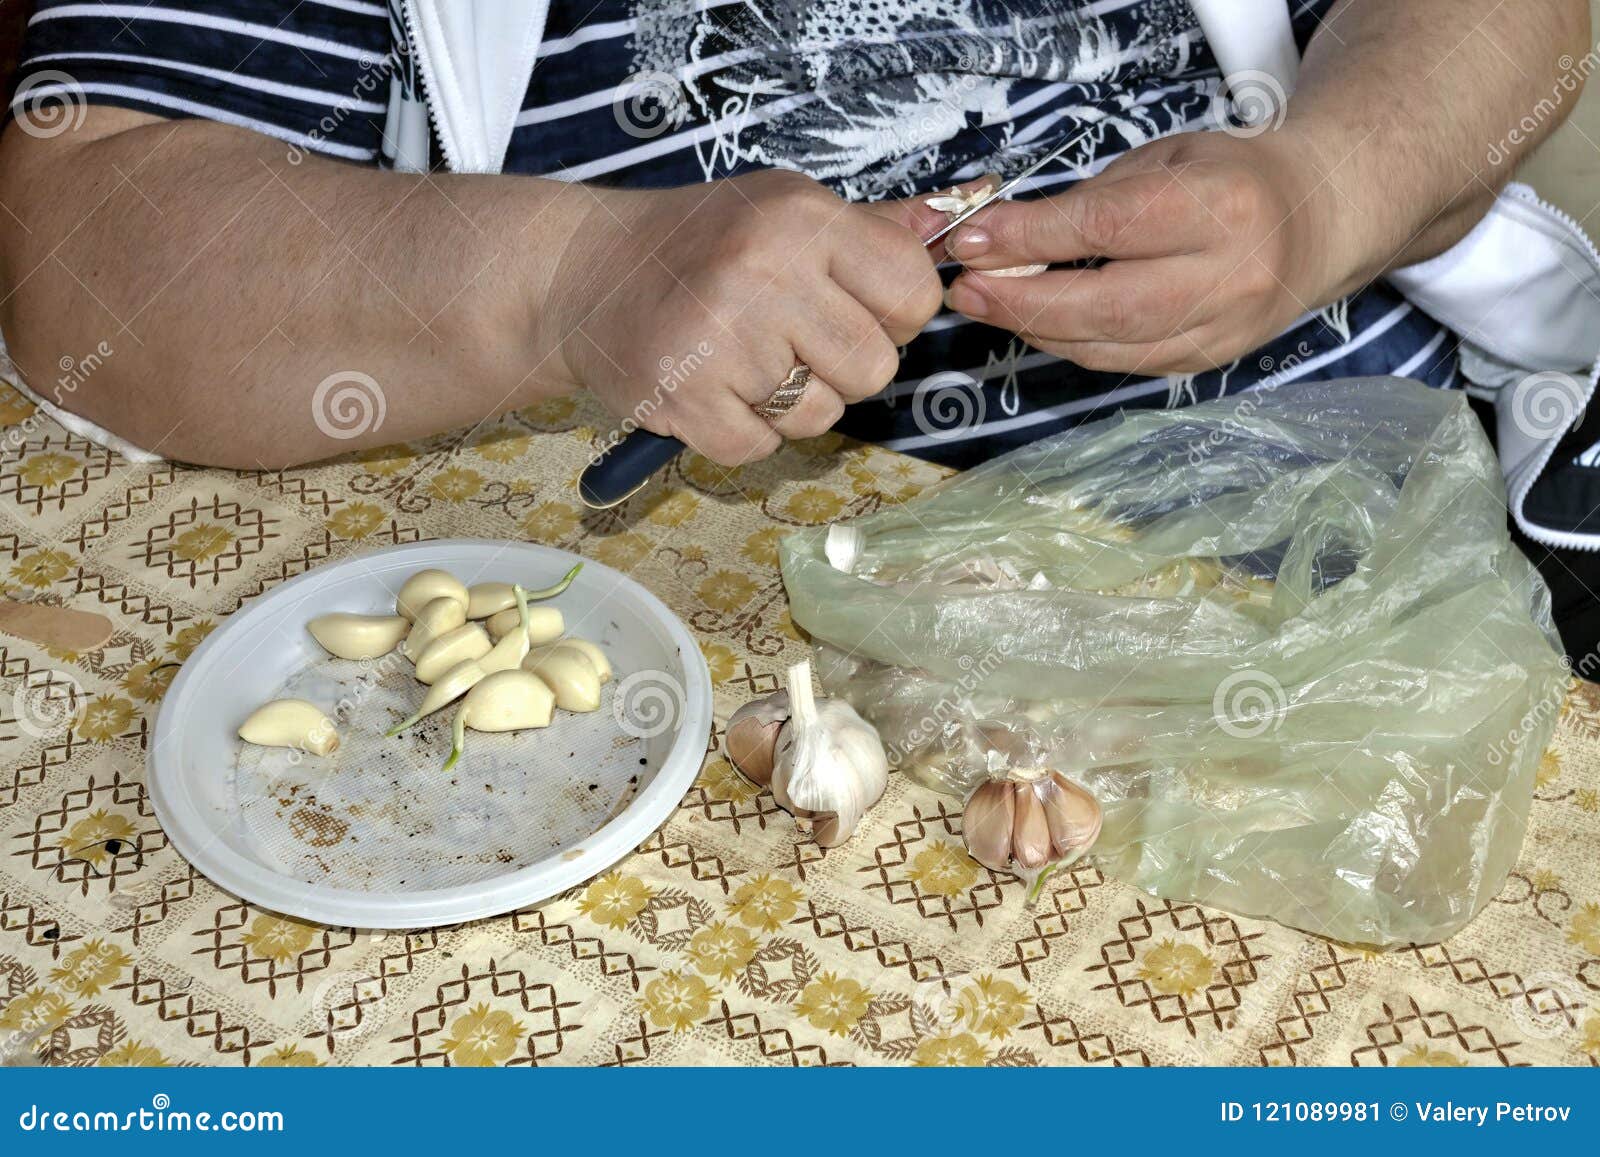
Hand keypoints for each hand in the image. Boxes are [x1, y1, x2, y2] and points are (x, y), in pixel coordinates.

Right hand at [547, 171, 945, 465]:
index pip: (913, 292)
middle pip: (874, 369)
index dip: (894, 316)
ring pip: (820, 417)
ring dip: (790, 404)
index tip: (853, 310)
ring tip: (746, 361)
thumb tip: (949, 225)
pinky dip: (743, 432)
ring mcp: (722, 339)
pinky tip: (715, 389)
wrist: (587, 273)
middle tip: (792, 342)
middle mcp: (765, 272)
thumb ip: (870, 229)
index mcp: (803, 219)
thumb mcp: (785, 209)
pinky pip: (760, 447)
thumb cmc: (700, 243)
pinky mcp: (686, 399)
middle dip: (842, 368)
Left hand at [941, 129, 1341, 373]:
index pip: (1108, 228)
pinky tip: (1034, 324)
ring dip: (1036, 329)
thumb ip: (1093, 201)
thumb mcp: (1167, 161)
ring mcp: (1222, 328)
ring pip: (1111, 345)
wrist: (1314, 222)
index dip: (1031, 237)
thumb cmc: (1230, 180)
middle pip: (1108, 304)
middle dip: (1023, 300)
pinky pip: (1123, 363)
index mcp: (1222, 206)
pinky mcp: (1206, 361)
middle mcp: (1229, 275)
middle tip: (966, 290)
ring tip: (986, 306)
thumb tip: (1004, 236)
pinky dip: (1070, 345)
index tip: (974, 237)